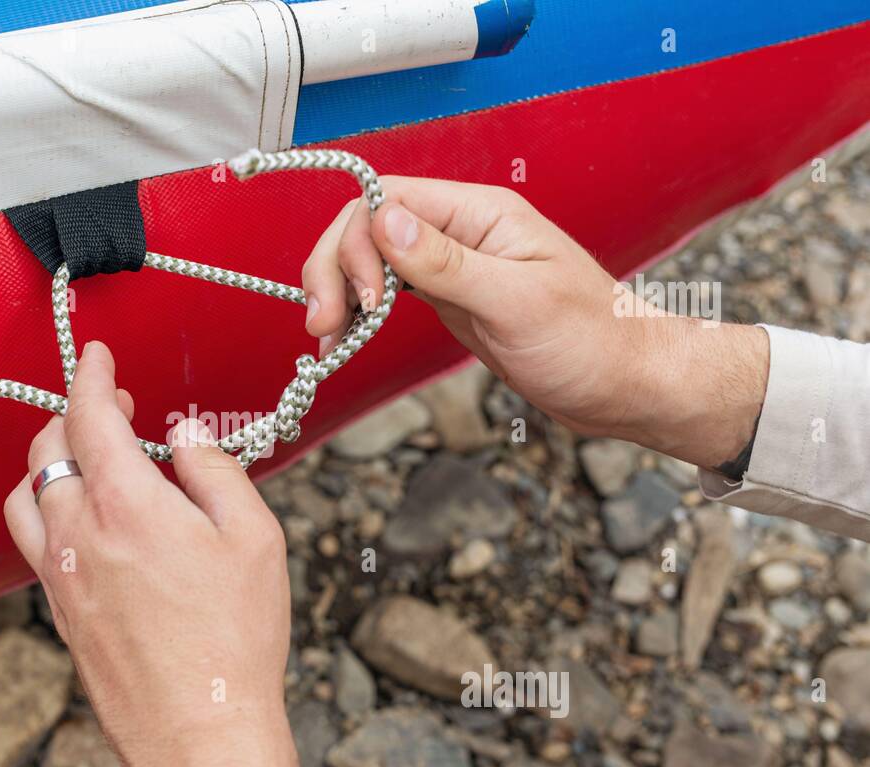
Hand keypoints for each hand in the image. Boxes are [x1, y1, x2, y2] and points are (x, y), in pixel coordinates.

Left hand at [4, 341, 328, 766]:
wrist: (196, 730)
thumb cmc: (234, 636)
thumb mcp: (252, 537)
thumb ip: (214, 470)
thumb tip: (185, 433)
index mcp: (126, 503)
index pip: (89, 415)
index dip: (90, 375)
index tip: (98, 356)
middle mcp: (78, 533)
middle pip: (48, 448)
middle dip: (74, 412)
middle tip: (112, 406)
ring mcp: (59, 575)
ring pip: (26, 494)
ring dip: (49, 460)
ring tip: (86, 458)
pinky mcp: (57, 610)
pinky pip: (33, 541)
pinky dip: (46, 507)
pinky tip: (82, 519)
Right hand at [302, 177, 768, 471]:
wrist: (624, 385)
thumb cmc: (590, 342)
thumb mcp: (516, 302)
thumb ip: (447, 263)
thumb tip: (384, 222)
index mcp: (482, 214)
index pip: (388, 200)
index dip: (356, 245)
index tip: (361, 303)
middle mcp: (462, 232)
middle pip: (368, 227)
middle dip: (334, 270)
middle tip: (322, 327)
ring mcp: (453, 266)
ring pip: (371, 259)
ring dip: (340, 292)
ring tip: (326, 340)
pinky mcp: (451, 299)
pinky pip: (388, 291)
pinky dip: (359, 312)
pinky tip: (346, 338)